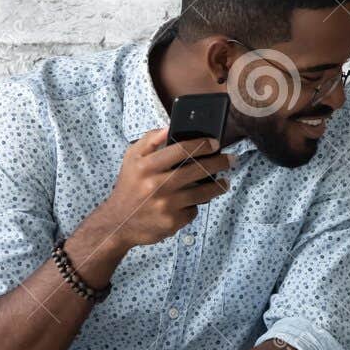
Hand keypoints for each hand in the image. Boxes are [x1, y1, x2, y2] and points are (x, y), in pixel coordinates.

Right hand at [84, 128, 231, 250]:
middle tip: (230, 159)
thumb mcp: (131, 159)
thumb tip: (170, 126)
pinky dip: (195, 205)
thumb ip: (150, 140)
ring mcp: (165, 205)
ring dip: (218, 186)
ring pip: (202, 193)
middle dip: (218, 163)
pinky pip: (193, 210)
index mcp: (145, 166)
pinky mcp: (172, 222)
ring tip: (224, 182)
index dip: (202, 144)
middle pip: (197, 170)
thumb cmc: (130, 185)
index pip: (180, 150)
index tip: (215, 142)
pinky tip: (192, 202)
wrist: (118, 223)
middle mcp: (155, 185)